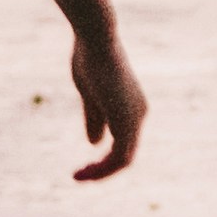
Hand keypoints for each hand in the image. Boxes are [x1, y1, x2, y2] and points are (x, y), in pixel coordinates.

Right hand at [65, 29, 146, 183]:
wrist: (97, 39)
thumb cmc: (91, 58)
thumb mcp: (89, 93)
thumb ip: (94, 118)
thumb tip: (95, 143)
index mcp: (132, 106)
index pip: (123, 141)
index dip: (104, 157)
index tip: (82, 164)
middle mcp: (139, 114)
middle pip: (125, 154)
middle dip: (102, 169)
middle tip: (77, 175)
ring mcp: (135, 118)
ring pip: (123, 159)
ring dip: (101, 172)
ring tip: (78, 177)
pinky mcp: (127, 120)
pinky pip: (120, 157)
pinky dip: (103, 168)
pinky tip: (85, 171)